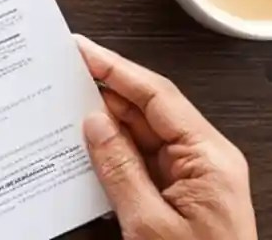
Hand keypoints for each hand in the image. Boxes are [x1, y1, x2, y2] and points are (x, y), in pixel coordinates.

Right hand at [75, 36, 256, 239]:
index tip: (81, 49)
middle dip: (105, 91)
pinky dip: (112, 154)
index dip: (115, 67)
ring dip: (105, 124)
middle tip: (62, 73)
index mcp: (209, 157)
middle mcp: (205, 161)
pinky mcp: (181, 200)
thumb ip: (119, 169)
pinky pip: (142, 163)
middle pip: (148, 111)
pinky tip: (85, 150)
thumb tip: (95, 123)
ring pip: (142, 137)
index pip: (157, 96)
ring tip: (63, 108)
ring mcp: (193, 181)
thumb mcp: (149, 224)